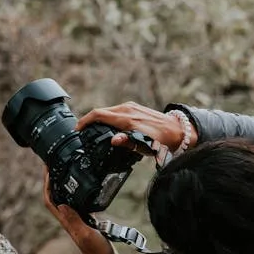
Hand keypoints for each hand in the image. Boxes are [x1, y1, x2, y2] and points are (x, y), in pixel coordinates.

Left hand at [42, 171, 116, 253]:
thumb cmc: (96, 250)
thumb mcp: (85, 233)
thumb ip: (74, 220)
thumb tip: (61, 205)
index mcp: (66, 221)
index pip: (50, 201)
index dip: (46, 185)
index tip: (47, 171)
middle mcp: (69, 219)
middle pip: (55, 197)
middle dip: (51, 181)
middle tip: (53, 165)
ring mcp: (77, 220)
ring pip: (66, 199)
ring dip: (63, 185)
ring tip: (65, 171)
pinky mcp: (87, 220)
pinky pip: (79, 203)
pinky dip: (78, 193)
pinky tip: (84, 187)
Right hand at [76, 102, 197, 156]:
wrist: (176, 130)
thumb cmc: (161, 141)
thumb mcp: (144, 146)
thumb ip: (127, 143)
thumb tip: (114, 140)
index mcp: (127, 119)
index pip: (99, 115)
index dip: (85, 121)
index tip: (78, 129)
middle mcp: (127, 110)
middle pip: (101, 112)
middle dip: (90, 121)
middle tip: (83, 131)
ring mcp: (131, 107)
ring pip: (108, 110)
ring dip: (99, 119)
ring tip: (93, 129)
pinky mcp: (134, 107)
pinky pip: (116, 110)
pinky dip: (108, 117)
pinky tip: (108, 125)